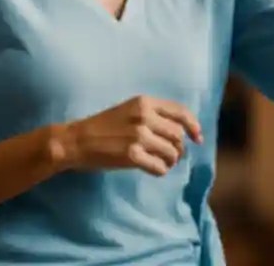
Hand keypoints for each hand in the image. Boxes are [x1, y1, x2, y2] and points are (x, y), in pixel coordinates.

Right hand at [52, 95, 203, 176]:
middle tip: (173, 155)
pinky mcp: (131, 155)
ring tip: (164, 162)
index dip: (193, 126)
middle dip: (180, 147)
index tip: (197, 138)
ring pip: (172, 151)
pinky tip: (156, 169)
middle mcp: (144, 117)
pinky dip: (161, 170)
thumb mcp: (129, 110)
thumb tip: (181, 132)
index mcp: (145, 102)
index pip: (180, 112)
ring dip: (171, 160)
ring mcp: (138, 136)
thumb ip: (152, 115)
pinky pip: (159, 166)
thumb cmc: (102, 126)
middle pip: (178, 134)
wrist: (76, 140)